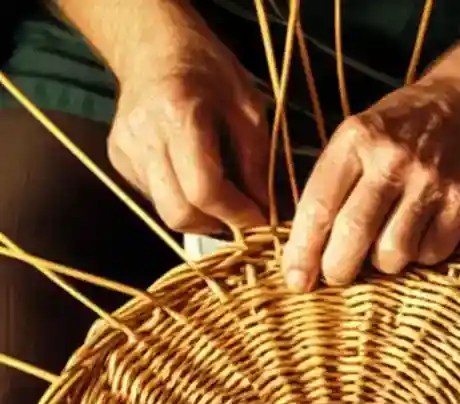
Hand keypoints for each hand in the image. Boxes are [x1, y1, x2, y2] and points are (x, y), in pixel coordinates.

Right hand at [108, 37, 268, 233]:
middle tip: (244, 217)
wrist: (153, 47)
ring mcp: (124, 150)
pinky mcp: (117, 158)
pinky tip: (195, 179)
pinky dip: (180, 199)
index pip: (204, 191)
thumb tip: (266, 208)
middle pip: (179, 212)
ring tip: (225, 200)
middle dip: (217, 224)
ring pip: (164, 211)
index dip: (237, 214)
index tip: (262, 219)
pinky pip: (153, 196)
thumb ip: (257, 160)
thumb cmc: (208, 70)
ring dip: (201, 217)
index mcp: (179, 118)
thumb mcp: (248, 106)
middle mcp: (145, 138)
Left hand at [283, 81, 459, 290]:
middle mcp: (391, 159)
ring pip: (394, 251)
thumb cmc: (391, 133)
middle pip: (355, 233)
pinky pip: (431, 253)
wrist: (457, 109)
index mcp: (355, 141)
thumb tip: (306, 254)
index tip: (295, 281)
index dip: (303, 252)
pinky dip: (419, 256)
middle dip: (338, 268)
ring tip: (382, 247)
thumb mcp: (351, 141)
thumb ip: (329, 188)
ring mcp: (429, 180)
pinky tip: (416, 236)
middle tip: (336, 275)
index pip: (319, 207)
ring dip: (383, 263)